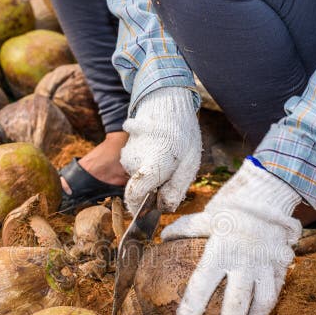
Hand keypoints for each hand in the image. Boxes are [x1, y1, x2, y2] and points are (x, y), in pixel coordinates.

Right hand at [120, 87, 201, 214]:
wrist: (166, 103)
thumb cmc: (182, 134)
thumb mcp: (188, 164)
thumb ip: (175, 189)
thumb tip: (163, 208)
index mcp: (151, 167)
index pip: (135, 196)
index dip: (140, 208)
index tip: (147, 212)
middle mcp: (133, 162)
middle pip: (142, 188)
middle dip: (155, 187)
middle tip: (173, 172)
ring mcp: (128, 155)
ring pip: (139, 176)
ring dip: (152, 174)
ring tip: (168, 157)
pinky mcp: (127, 150)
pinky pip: (136, 165)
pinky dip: (147, 163)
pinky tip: (159, 150)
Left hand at [160, 160, 302, 314]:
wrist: (269, 195)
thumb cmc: (233, 206)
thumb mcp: (207, 215)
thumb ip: (186, 229)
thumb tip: (164, 238)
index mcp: (221, 249)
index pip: (203, 283)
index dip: (192, 305)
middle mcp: (244, 261)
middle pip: (235, 302)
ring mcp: (265, 265)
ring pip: (261, 301)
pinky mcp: (281, 265)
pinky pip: (276, 291)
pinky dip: (267, 307)